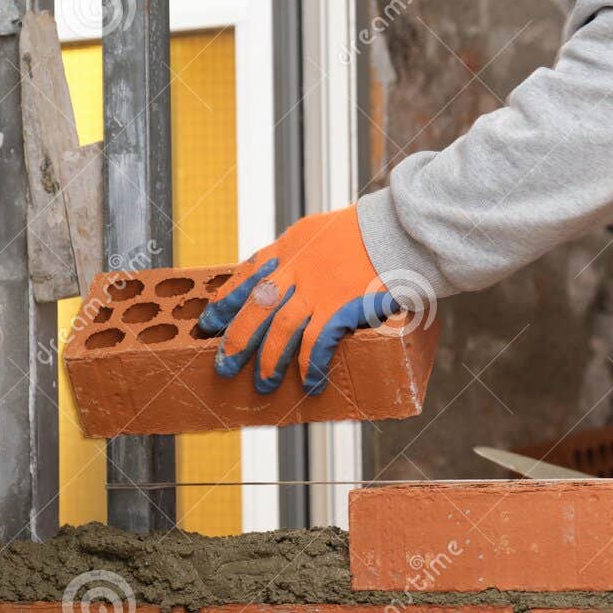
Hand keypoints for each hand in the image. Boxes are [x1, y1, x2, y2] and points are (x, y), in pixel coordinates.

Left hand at [197, 205, 400, 394]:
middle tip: (224, 364)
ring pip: (280, 329)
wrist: (401, 229)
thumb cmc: (371, 232)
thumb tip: (291, 283)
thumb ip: (306, 254)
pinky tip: (308, 382)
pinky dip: (309, 365)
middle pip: (256, 306)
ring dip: (269, 360)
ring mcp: (318, 287)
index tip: (211, 320)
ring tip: (264, 383)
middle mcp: (298, 266)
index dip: (227, 300)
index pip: (248, 273)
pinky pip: (316, 342)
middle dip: (237, 338)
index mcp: (292, 245)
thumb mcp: (326, 231)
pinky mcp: (340, 305)